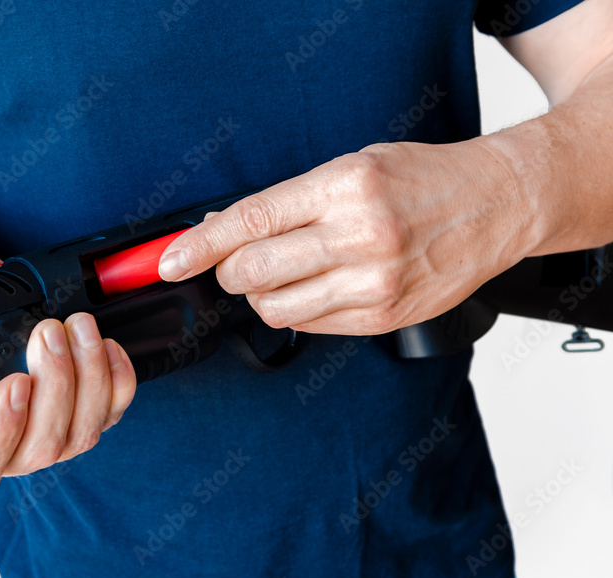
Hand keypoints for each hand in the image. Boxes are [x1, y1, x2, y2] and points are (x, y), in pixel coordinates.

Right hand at [0, 137, 135, 494]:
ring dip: (88, 381)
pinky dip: (115, 382)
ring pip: (79, 436)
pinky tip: (105, 346)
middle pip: (39, 450)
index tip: (13, 384)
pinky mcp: (76, 415)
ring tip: (77, 326)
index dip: (0, 435)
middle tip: (48, 333)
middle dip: (54, 389)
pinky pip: (107, 415)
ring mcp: (40, 437)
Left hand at [157, 140, 536, 334]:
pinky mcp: (382, 319)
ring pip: (274, 308)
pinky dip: (297, 309)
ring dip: (262, 294)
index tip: (167, 261)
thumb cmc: (420, 180)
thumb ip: (287, 202)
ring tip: (287, 271)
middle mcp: (359, 237)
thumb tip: (222, 228)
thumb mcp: (351, 167)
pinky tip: (318, 286)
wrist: (495, 206)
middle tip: (237, 260)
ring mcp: (373, 283)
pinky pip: (308, 326)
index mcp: (345, 187)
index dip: (199, 245)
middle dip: (228, 270)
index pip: (250, 220)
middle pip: (252, 274)